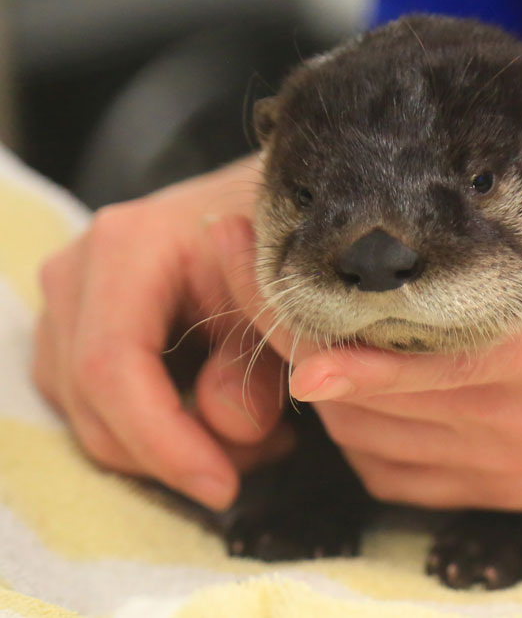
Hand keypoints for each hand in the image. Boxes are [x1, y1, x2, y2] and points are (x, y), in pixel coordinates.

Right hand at [33, 157, 295, 509]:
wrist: (261, 204)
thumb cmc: (279, 243)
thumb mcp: (286, 301)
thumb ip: (259, 363)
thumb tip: (228, 429)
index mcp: (127, 247)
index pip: (113, 369)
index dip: (162, 441)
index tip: (222, 487)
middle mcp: (78, 271)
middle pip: (97, 405)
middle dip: (177, 453)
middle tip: (268, 455)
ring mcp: (66, 303)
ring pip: (91, 417)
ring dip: (171, 449)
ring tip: (263, 436)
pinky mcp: (72, 331)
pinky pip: (98, 408)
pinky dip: (158, 432)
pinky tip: (225, 423)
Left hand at [215, 127, 521, 525]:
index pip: (417, 358)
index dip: (327, 329)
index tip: (260, 282)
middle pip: (373, 405)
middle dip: (298, 346)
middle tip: (249, 282)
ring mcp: (520, 465)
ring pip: (379, 451)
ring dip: (329, 402)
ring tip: (298, 336)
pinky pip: (414, 487)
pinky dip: (370, 451)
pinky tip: (360, 410)